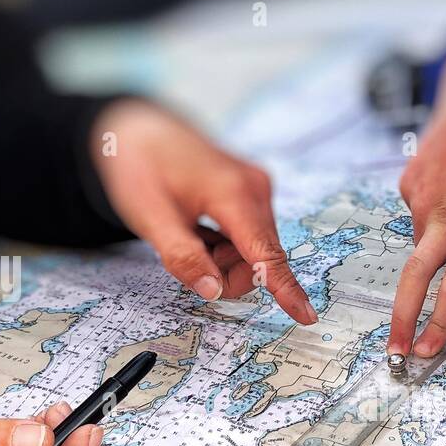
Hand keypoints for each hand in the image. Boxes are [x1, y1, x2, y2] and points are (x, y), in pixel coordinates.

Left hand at [91, 99, 315, 324]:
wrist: (139, 129)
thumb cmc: (140, 165)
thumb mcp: (149, 216)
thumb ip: (182, 257)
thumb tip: (213, 291)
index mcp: (233, 194)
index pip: (265, 255)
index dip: (285, 290)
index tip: (306, 316)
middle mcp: (254, 189)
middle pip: (258, 260)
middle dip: (226, 273)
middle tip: (187, 256)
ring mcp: (256, 188)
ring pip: (254, 252)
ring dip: (223, 259)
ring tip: (190, 233)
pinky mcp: (252, 191)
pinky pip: (249, 237)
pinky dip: (224, 244)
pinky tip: (200, 225)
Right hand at [390, 38, 445, 356]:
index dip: (440, 323)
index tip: (426, 350)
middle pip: (416, 279)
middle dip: (403, 320)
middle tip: (395, 351)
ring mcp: (423, 198)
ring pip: (421, 241)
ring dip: (434, 243)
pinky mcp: (409, 180)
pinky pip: (415, 211)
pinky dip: (429, 211)